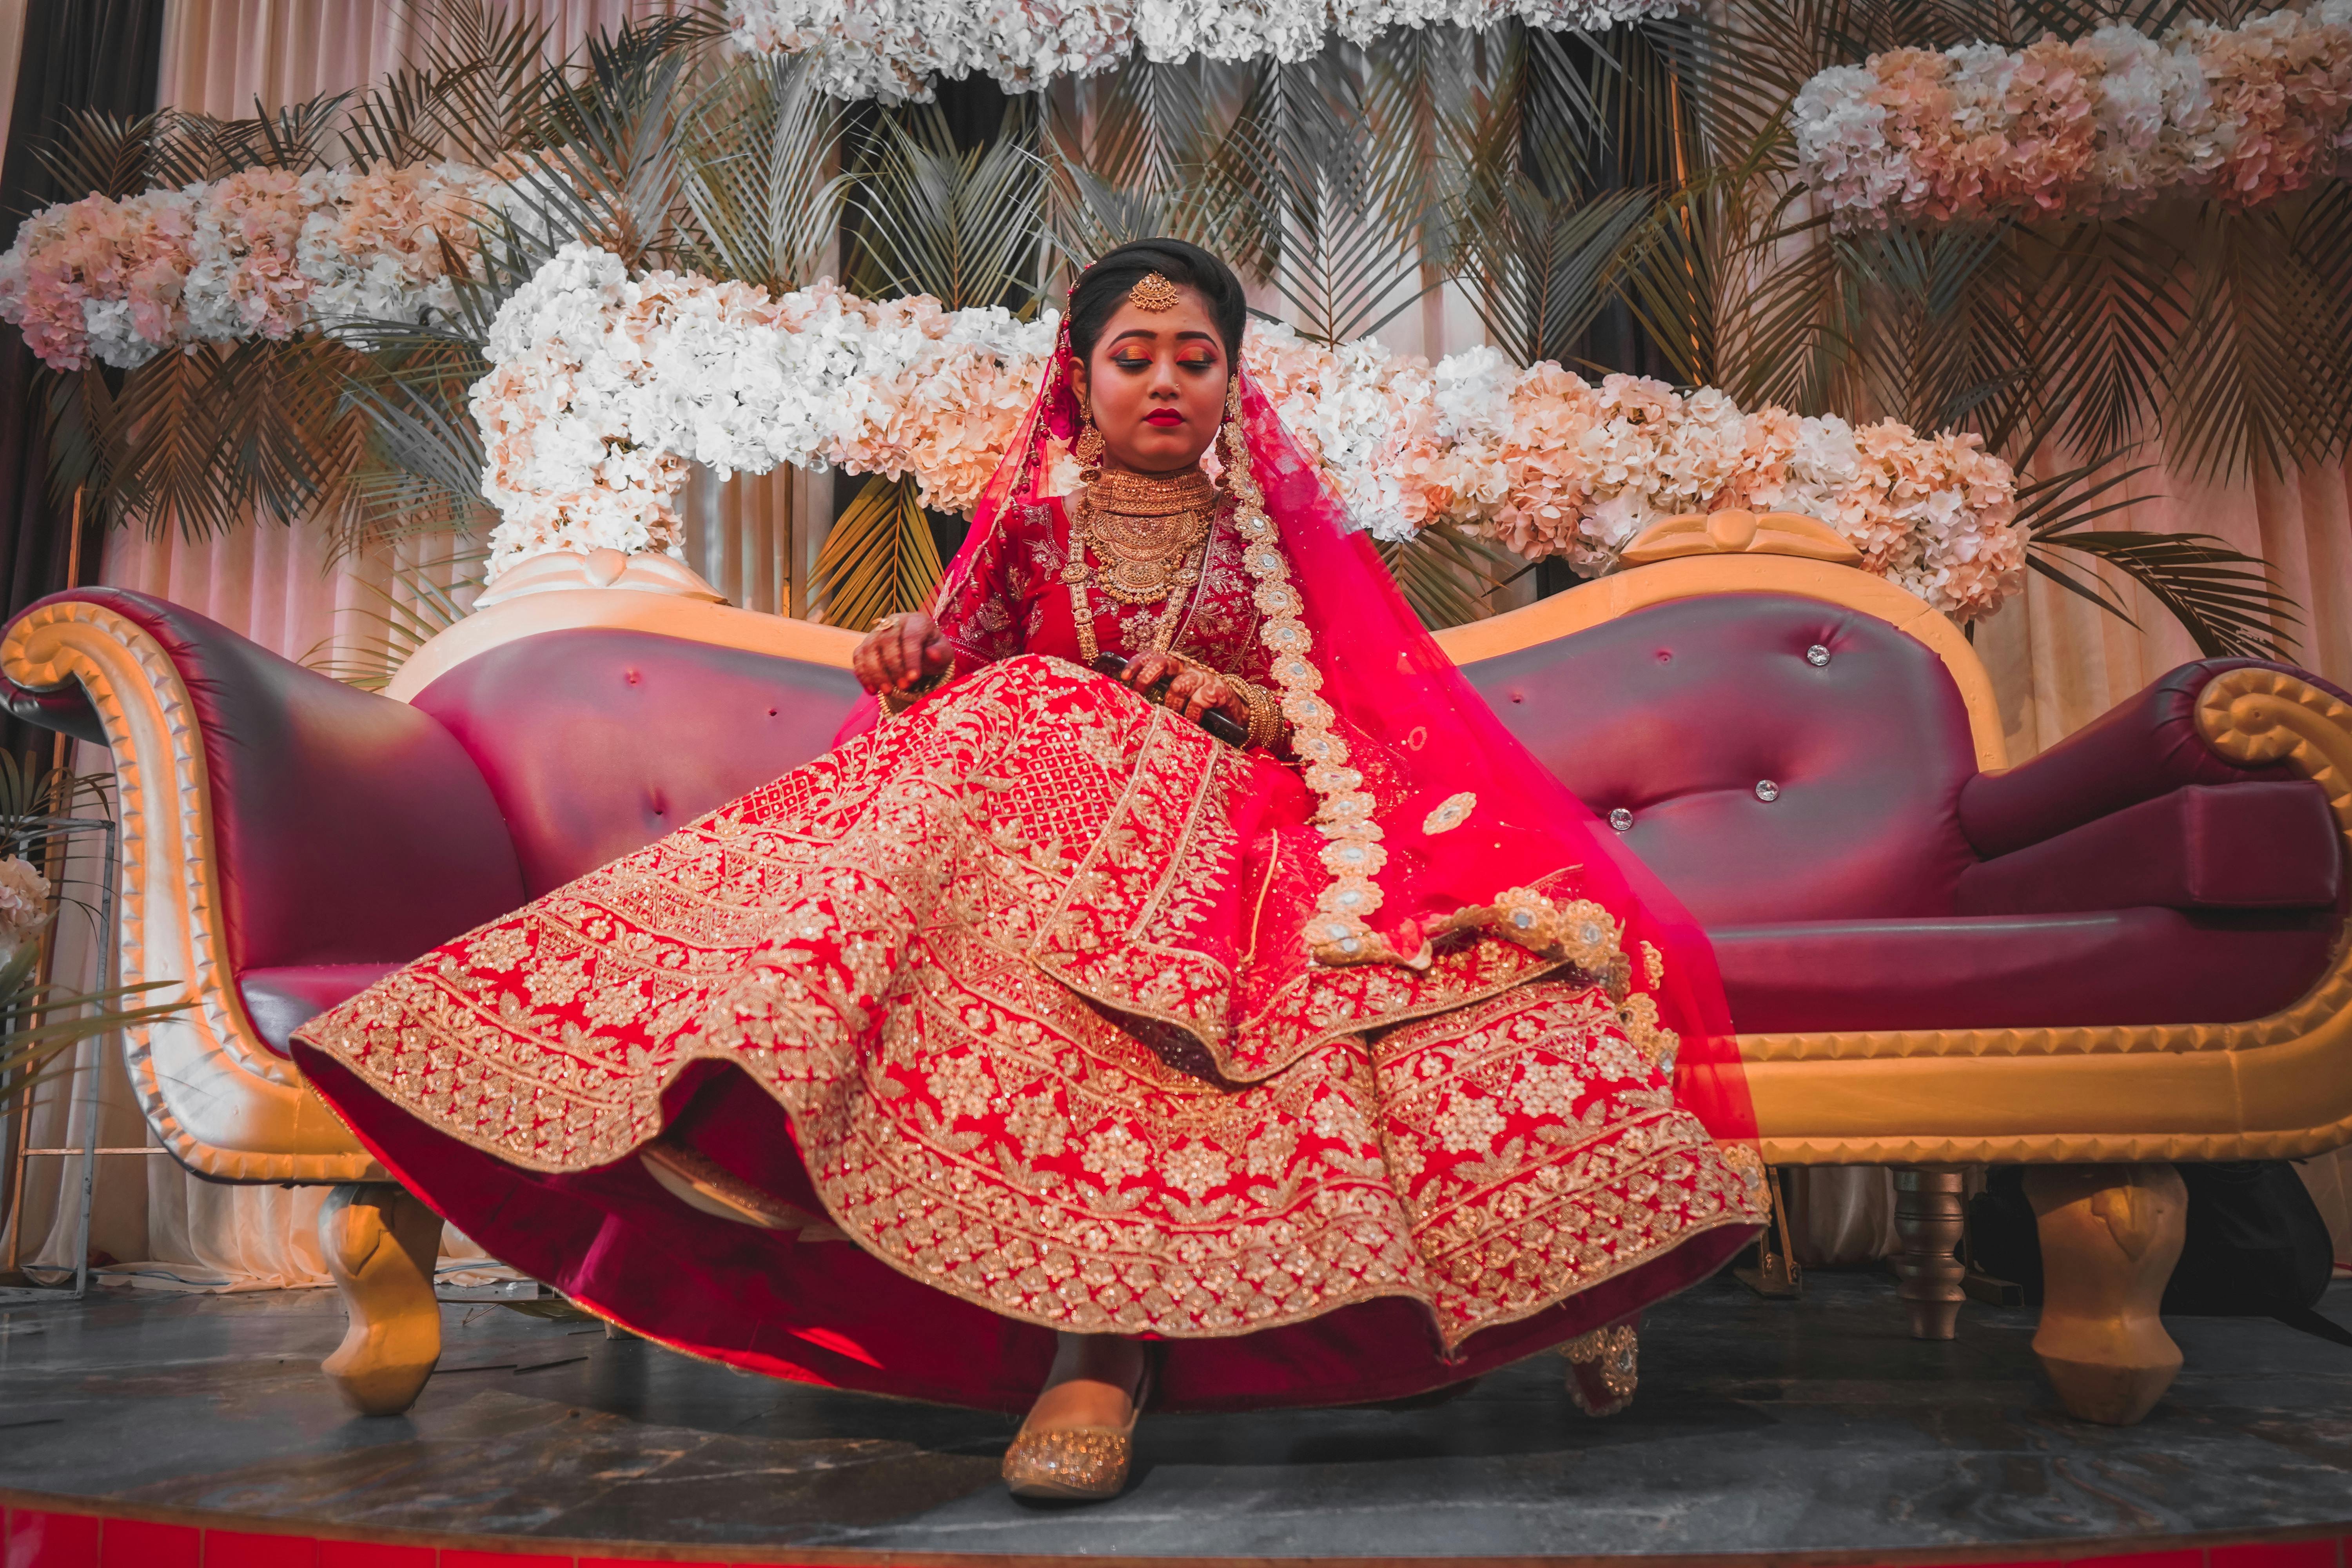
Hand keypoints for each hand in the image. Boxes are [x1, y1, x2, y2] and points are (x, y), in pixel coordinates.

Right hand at [852, 613, 950, 695]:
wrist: (920, 651)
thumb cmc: (933, 652)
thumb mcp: (944, 653)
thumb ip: (940, 653)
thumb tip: (932, 654)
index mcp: (916, 621)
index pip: (910, 636)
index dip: (911, 657)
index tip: (914, 678)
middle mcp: (893, 623)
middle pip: (887, 641)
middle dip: (894, 667)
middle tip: (903, 687)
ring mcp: (876, 633)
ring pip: (869, 649)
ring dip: (876, 673)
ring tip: (887, 692)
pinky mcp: (865, 645)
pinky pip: (858, 657)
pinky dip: (863, 674)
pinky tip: (872, 690)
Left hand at [1121, 651, 1250, 730]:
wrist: (1237, 716)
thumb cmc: (1200, 709)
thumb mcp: (1177, 701)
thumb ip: (1159, 697)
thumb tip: (1131, 706)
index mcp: (1176, 668)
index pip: (1154, 656)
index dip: (1137, 664)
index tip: (1124, 677)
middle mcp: (1189, 669)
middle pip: (1164, 661)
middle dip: (1148, 675)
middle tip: (1140, 691)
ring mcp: (1204, 678)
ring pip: (1180, 684)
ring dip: (1172, 703)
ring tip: (1171, 716)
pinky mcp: (1219, 691)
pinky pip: (1201, 699)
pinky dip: (1193, 713)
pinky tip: (1193, 722)